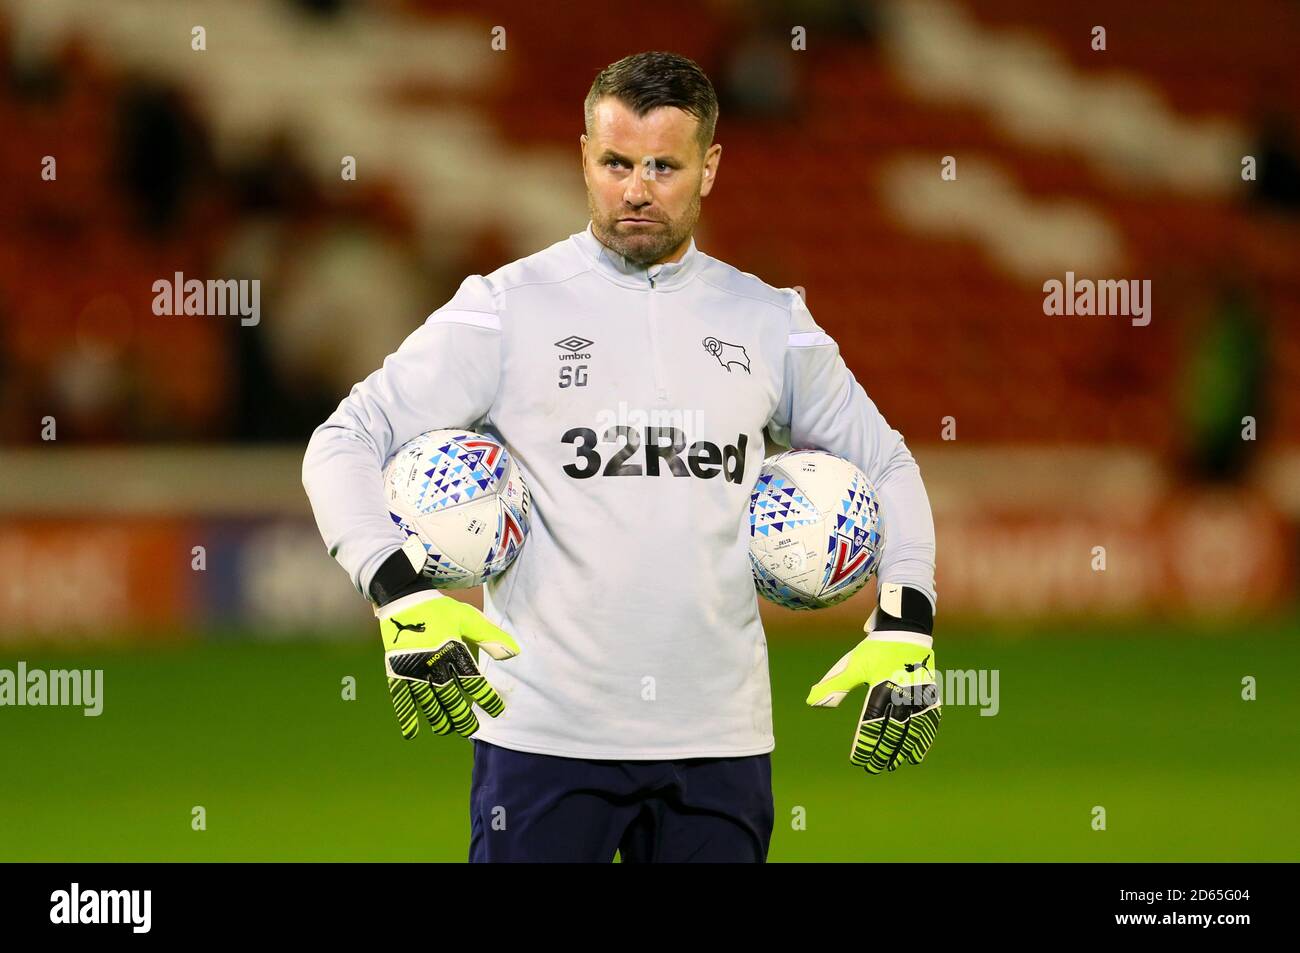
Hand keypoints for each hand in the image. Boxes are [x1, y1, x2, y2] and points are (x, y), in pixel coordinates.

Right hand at [377, 591, 520, 739]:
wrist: (403, 598)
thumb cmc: (439, 609)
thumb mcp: (468, 618)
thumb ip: (490, 637)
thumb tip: (515, 653)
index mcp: (452, 649)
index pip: (473, 681)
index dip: (486, 698)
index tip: (496, 711)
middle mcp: (432, 662)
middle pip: (450, 697)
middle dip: (462, 716)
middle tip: (471, 729)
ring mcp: (412, 669)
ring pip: (427, 702)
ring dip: (438, 719)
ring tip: (447, 730)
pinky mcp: (395, 671)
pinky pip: (401, 698)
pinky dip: (406, 717)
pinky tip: (411, 733)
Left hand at [806, 630, 940, 773]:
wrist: (907, 630)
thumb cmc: (876, 649)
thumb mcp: (853, 665)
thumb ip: (835, 685)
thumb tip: (811, 701)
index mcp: (881, 685)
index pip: (871, 723)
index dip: (865, 744)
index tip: (857, 760)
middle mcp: (902, 693)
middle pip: (892, 731)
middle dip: (882, 753)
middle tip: (873, 768)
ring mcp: (919, 695)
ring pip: (912, 730)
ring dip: (902, 751)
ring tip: (892, 765)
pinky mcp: (931, 695)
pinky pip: (929, 723)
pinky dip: (923, 741)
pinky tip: (916, 756)